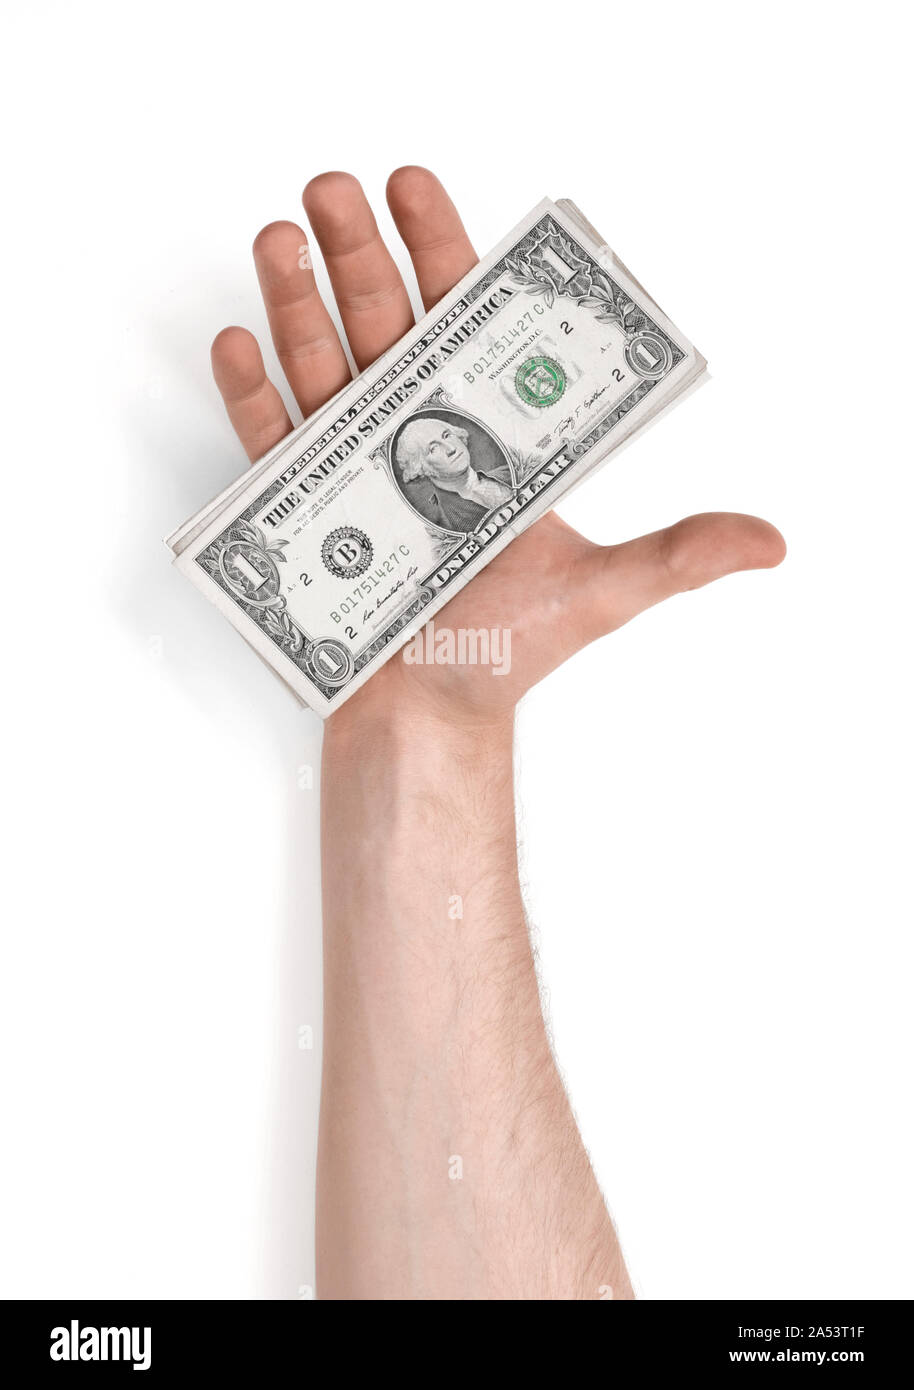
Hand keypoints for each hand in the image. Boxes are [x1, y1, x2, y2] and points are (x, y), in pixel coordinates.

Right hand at [212, 167, 784, 727]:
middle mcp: (420, 442)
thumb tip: (767, 542)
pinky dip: (252, 395)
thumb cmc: (506, 654)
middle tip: (331, 191)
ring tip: (280, 242)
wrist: (431, 719)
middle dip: (357, 255)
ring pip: (324, 369)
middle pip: (386, 330)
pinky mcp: (305, 509)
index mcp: (488, 442)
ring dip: (298, 302)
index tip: (415, 189)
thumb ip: (676, 555)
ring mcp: (357, 471)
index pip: (466, 328)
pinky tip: (242, 341)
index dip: (441, 252)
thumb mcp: (604, 593)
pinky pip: (271, 443)